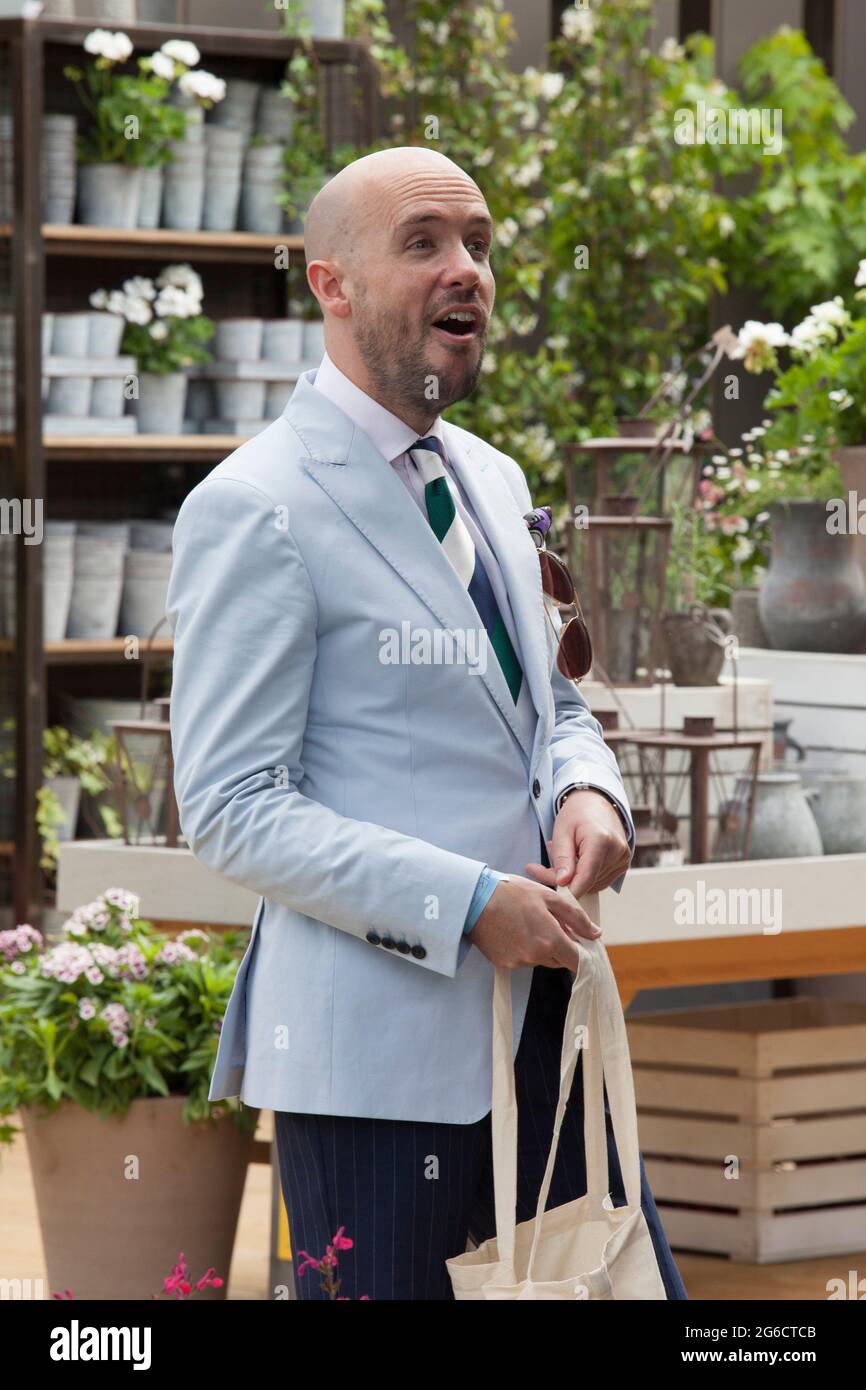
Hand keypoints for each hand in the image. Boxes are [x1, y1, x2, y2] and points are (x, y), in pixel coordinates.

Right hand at [468, 874, 600, 970]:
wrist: (473, 899)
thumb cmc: (511, 892)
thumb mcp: (548, 897)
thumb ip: (575, 917)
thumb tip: (596, 933)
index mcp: (550, 941)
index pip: (577, 961)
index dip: (583, 953)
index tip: (580, 942)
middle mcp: (535, 957)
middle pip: (559, 960)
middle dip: (560, 945)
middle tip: (550, 922)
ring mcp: (518, 962)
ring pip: (541, 960)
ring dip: (542, 947)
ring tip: (528, 922)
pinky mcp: (504, 964)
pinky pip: (523, 960)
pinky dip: (524, 948)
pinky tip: (514, 929)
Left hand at [527, 789, 630, 900]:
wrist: (596, 802)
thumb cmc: (577, 813)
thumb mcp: (562, 831)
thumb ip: (562, 858)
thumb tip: (562, 883)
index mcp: (601, 841)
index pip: (585, 878)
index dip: (568, 890)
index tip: (551, 894)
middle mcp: (617, 852)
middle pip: (587, 882)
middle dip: (564, 880)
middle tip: (540, 868)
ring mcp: (623, 859)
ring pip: (592, 884)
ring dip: (573, 878)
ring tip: (562, 857)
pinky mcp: (623, 864)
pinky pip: (599, 880)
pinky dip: (584, 875)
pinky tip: (575, 860)